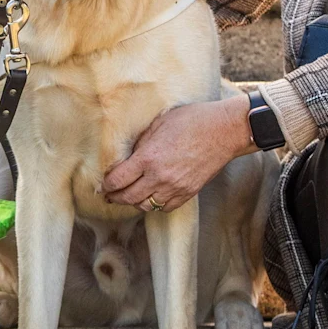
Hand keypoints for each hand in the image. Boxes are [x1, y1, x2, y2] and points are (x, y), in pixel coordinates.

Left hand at [101, 96, 256, 213]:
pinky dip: (154, 205)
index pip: (117, 180)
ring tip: (128, 196)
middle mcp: (160, 177)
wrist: (224, 131)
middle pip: (128, 197)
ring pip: (145, 205)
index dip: (106, 184)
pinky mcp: (188, 193)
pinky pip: (164, 207)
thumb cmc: (192, 121)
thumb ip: (141, 143)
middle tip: (108, 195)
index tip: (103, 184)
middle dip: (115, 197)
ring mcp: (175, 187)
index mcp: (149, 158)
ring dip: (134, 202)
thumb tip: (127, 157)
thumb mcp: (158, 124)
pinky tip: (150, 198)